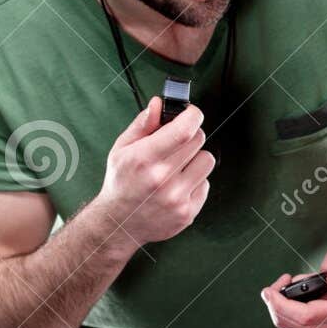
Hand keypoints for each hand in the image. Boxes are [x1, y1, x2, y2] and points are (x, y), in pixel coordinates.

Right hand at [93, 98, 215, 246]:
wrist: (119, 223)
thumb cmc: (121, 182)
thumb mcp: (122, 149)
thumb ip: (142, 125)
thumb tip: (159, 104)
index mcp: (144, 159)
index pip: (184, 131)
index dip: (193, 116)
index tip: (192, 113)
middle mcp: (162, 180)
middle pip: (198, 140)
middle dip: (189, 135)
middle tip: (177, 143)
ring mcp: (177, 199)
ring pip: (207, 161)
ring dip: (195, 159)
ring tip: (178, 166)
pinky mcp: (188, 213)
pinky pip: (206, 184)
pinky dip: (195, 181)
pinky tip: (177, 185)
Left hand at [260, 242, 326, 327]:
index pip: (305, 316)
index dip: (282, 305)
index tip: (270, 291)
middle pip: (294, 324)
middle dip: (276, 305)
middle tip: (272, 287)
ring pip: (292, 326)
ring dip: (281, 307)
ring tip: (290, 284)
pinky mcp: (320, 326)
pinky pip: (296, 324)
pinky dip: (287, 310)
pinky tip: (293, 293)